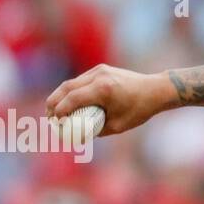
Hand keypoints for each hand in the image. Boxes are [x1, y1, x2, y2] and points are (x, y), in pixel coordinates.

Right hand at [45, 64, 175, 135]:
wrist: (155, 90)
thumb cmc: (139, 110)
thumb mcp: (118, 126)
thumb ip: (97, 129)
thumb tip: (79, 134)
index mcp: (103, 90)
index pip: (73, 98)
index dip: (60, 110)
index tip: (54, 122)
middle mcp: (99, 76)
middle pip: (67, 87)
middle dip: (54, 101)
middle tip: (48, 116)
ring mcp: (99, 70)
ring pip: (72, 82)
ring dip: (60, 95)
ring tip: (54, 109)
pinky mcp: (101, 69)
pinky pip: (81, 80)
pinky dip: (72, 90)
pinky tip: (68, 101)